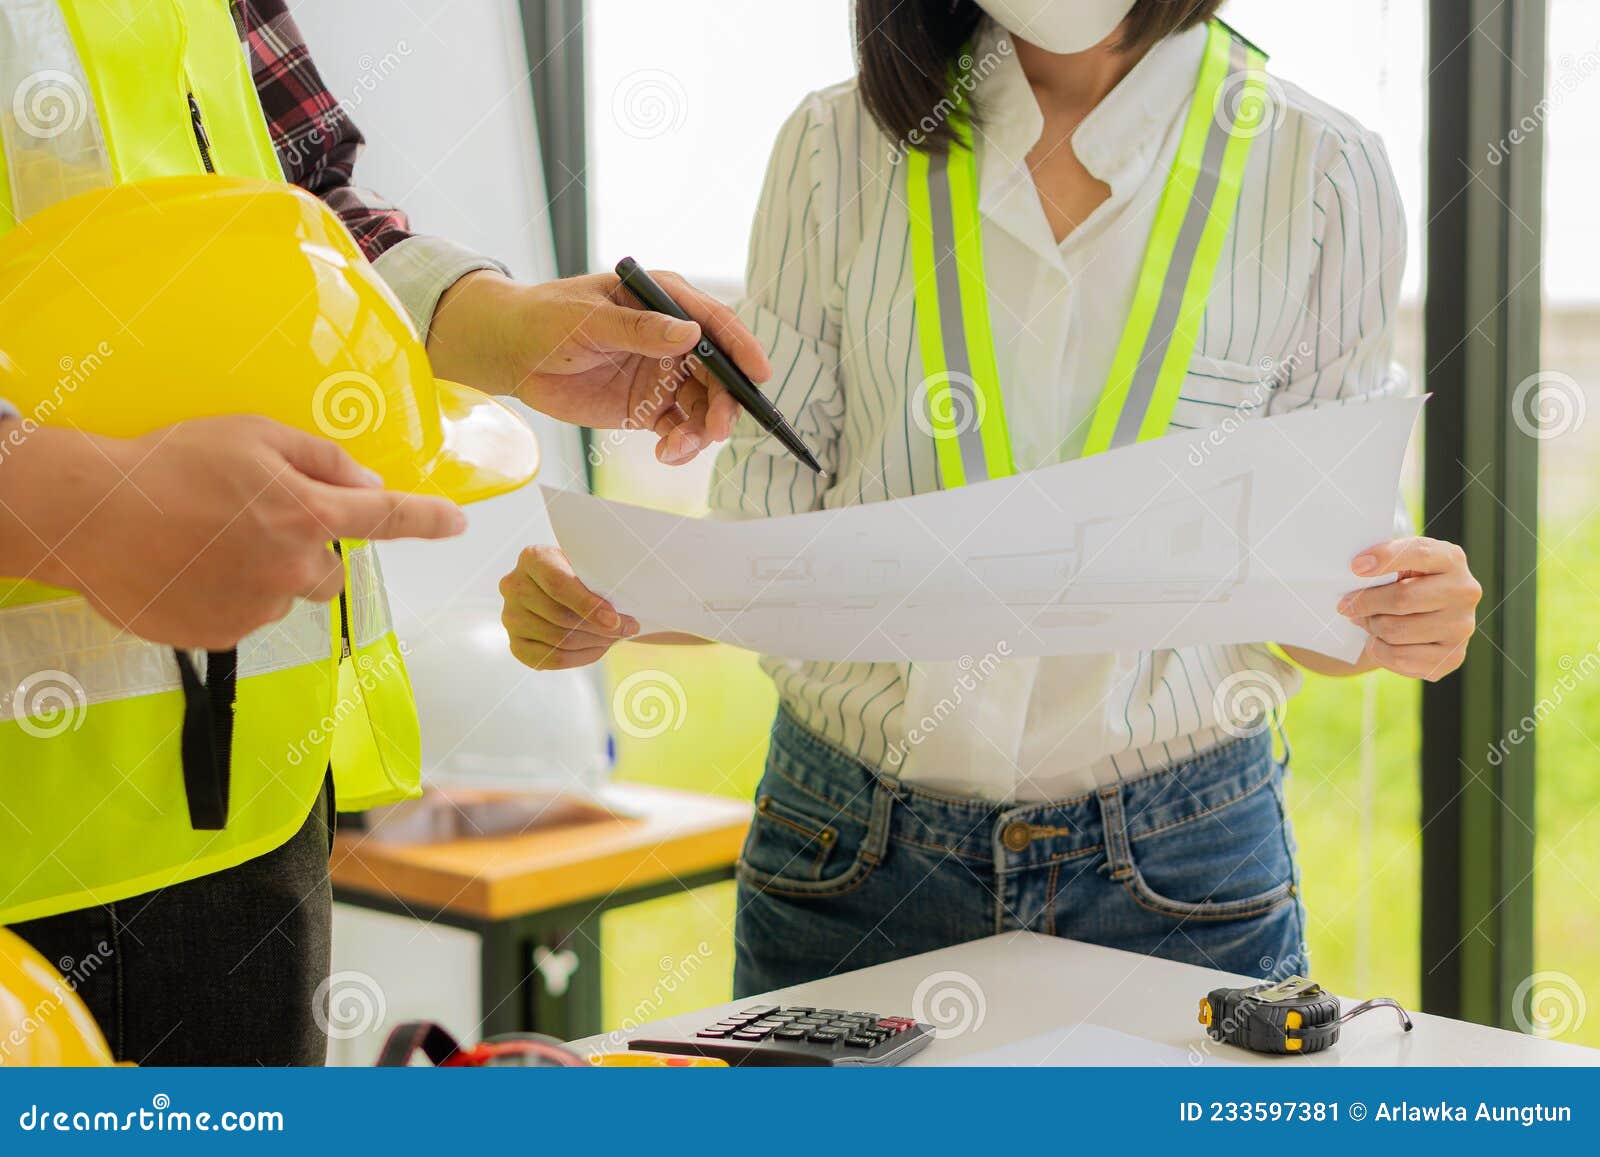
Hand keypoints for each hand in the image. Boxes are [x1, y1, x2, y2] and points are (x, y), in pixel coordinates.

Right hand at [13, 416, 465, 648]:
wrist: (90, 516)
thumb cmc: (170, 464)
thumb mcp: (252, 436)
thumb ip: (320, 461)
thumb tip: (367, 487)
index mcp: (308, 513)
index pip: (386, 519)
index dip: (427, 519)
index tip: (458, 523)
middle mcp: (293, 568)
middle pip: (327, 570)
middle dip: (305, 549)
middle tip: (250, 522)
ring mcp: (257, 608)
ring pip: (281, 593)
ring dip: (260, 573)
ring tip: (203, 542)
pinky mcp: (222, 636)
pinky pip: (242, 616)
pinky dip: (225, 596)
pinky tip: (188, 569)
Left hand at [428, 270, 772, 465]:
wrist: (512, 353)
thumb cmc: (546, 318)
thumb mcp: (589, 318)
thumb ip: (639, 328)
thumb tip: (690, 334)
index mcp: (665, 302)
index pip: (715, 323)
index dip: (742, 348)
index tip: (760, 374)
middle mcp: (673, 339)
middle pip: (718, 373)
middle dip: (724, 403)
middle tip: (716, 429)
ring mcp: (664, 376)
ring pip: (702, 407)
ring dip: (701, 431)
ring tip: (678, 449)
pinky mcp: (648, 408)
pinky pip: (678, 429)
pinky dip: (680, 445)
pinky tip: (666, 455)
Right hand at [499, 545, 638, 669]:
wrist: (565, 584)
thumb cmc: (582, 571)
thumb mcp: (588, 563)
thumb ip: (598, 578)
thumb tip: (618, 612)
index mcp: (532, 558)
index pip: (557, 585)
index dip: (588, 606)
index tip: (615, 620)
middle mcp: (513, 585)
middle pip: (559, 616)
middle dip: (599, 628)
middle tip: (627, 629)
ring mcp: (510, 616)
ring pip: (557, 640)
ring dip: (594, 643)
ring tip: (615, 638)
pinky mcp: (516, 643)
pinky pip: (549, 660)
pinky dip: (579, 658)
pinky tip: (598, 648)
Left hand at [1338, 536, 1481, 680]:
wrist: (1426, 619)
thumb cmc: (1406, 584)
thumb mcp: (1399, 565)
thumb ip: (1383, 565)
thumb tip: (1356, 580)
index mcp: (1451, 559)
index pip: (1419, 552)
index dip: (1385, 558)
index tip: (1356, 566)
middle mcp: (1464, 592)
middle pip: (1402, 598)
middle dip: (1365, 603)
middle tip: (1346, 605)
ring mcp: (1462, 627)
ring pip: (1396, 631)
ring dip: (1372, 628)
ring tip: (1370, 622)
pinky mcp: (1452, 657)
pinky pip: (1399, 658)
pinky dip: (1379, 651)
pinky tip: (1382, 642)